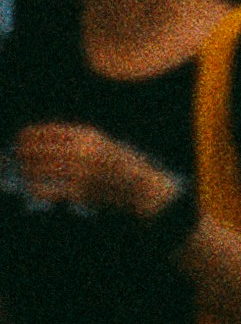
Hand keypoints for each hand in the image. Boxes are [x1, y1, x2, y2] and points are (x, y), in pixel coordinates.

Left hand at [14, 124, 177, 216]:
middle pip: (40, 150)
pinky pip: (49, 190)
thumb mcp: (102, 143)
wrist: (143, 188)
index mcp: (89, 136)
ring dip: (26, 171)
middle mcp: (84, 151)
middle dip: (23, 153)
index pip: (47, 132)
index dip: (28, 135)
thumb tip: (39, 144)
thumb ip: (75, 142)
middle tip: (15, 156)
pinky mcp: (81, 191)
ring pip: (40, 170)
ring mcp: (82, 172)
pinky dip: (37, 189)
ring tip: (21, 172)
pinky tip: (32, 189)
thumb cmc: (120, 165)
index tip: (19, 138)